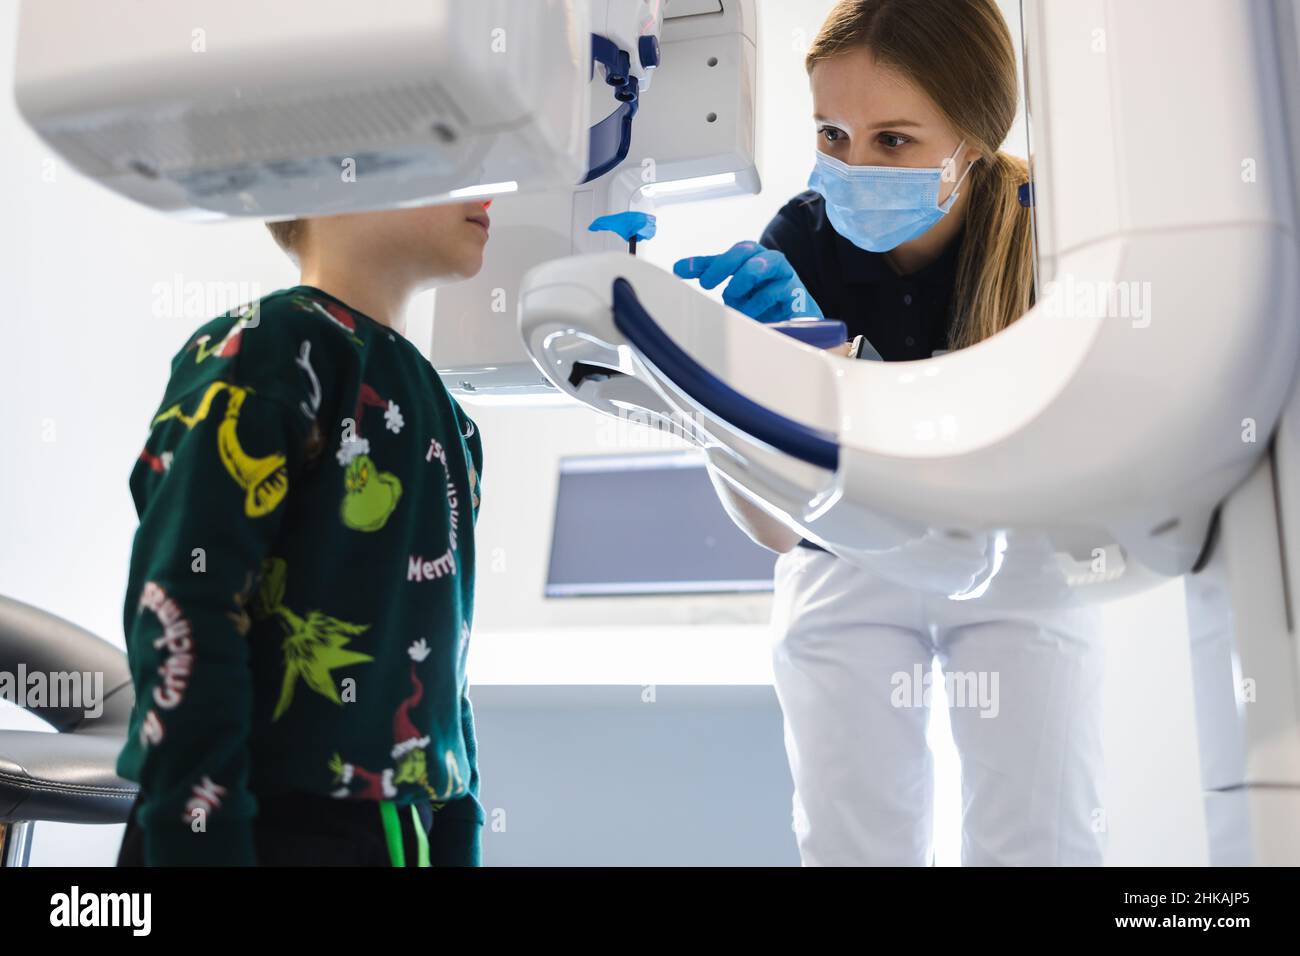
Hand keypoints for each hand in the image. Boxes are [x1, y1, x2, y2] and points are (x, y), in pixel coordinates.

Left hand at [673, 241, 822, 322]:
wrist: (797, 317)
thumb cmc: (763, 299)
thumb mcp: (735, 289)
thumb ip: (712, 275)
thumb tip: (679, 268)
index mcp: (751, 257)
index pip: (727, 254)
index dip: (703, 261)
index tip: (680, 270)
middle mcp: (768, 260)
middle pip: (746, 250)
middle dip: (723, 265)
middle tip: (706, 283)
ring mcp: (784, 274)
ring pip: (764, 263)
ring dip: (744, 278)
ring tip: (732, 295)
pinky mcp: (796, 292)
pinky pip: (775, 290)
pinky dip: (759, 301)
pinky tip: (750, 313)